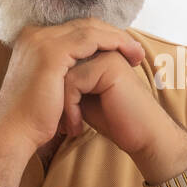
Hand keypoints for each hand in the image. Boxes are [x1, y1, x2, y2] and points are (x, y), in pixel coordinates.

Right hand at [0, 19, 144, 154]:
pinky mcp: (51, 51)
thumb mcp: (48, 86)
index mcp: (33, 40)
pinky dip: (111, 44)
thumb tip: (85, 72)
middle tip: (135, 50)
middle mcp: (35, 34)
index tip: (123, 51)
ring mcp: (41, 40)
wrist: (12, 132)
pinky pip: (91, 39)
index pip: (74, 29)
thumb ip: (63, 72)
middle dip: (113, 35)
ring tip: (136, 54)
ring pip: (90, 28)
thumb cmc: (32, 119)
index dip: (101, 37)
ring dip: (117, 39)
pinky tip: (126, 54)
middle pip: (84, 24)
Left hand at [63, 50, 186, 181]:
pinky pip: (73, 82)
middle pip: (60, 64)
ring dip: (62, 105)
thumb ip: (69, 81)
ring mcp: (107, 55)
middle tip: (57, 123)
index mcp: (99, 53)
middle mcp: (104, 49)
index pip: (63, 62)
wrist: (144, 136)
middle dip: (56, 96)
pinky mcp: (109, 66)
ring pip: (63, 73)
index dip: (56, 90)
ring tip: (68, 127)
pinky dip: (70, 108)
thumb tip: (42, 78)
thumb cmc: (115, 120)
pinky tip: (76, 128)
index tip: (57, 118)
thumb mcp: (85, 98)